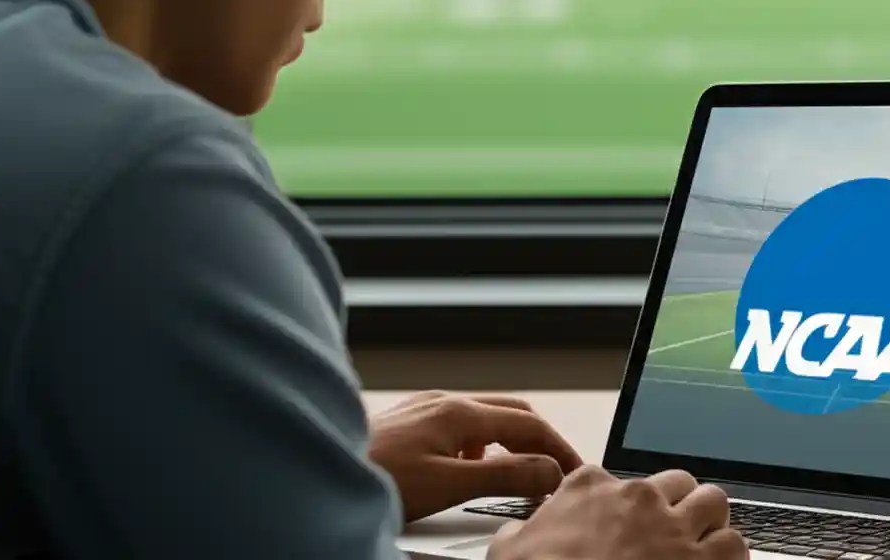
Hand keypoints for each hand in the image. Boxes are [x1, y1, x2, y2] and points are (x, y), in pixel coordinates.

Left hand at [368, 391, 582, 521]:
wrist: (313, 473)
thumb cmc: (374, 478)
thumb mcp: (447, 486)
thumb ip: (503, 477)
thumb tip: (548, 471)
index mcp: (460, 413)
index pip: (529, 425)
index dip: (559, 449)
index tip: (576, 472)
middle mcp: (444, 402)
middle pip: (512, 413)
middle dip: (541, 440)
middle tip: (557, 470)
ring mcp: (424, 408)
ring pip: (485, 417)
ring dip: (511, 441)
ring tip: (521, 473)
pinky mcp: (408, 421)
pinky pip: (459, 425)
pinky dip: (482, 444)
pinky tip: (470, 468)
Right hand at [486, 466, 748, 559]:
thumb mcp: (509, 551)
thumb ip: (521, 533)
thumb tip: (518, 535)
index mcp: (590, 487)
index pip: (618, 480)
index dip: (625, 506)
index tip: (623, 527)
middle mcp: (636, 497)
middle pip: (679, 483)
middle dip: (679, 506)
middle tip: (672, 534)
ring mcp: (671, 526)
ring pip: (713, 503)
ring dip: (709, 526)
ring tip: (701, 549)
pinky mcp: (700, 558)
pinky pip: (735, 544)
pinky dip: (729, 557)